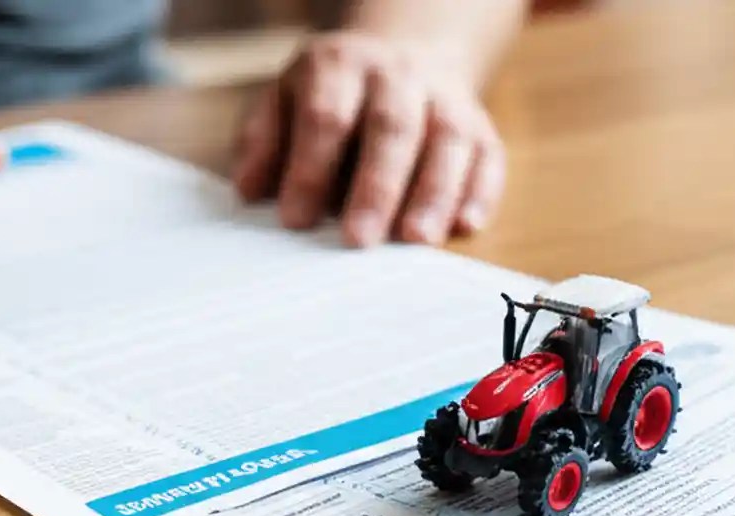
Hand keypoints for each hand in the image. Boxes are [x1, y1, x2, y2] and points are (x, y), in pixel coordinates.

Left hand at [232, 31, 505, 247]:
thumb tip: (246, 191)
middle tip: (358, 239)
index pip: (327, 116)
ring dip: (433, 193)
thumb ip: (263, 141)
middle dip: (376, 186)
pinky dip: (480, 192)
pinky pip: (488, 157)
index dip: (311, 169)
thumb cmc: (332, 96)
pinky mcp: (481, 127)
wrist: (404, 56)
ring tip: (415, 240)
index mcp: (340, 66)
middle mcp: (398, 76)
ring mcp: (445, 99)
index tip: (295, 219)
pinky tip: (465, 226)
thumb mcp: (285, 98)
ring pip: (447, 141)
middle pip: (391, 128)